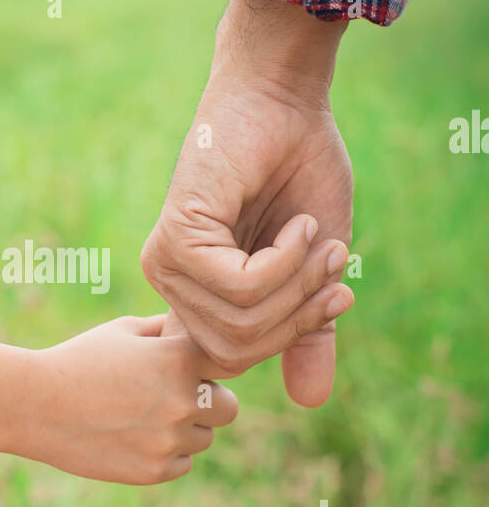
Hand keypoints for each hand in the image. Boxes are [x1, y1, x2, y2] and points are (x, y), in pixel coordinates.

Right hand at [29, 314, 237, 484]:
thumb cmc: (78, 360)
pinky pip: (181, 463)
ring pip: (203, 438)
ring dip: (184, 430)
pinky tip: (134, 438)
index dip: (208, 367)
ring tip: (142, 417)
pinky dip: (166, 454)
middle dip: (207, 402)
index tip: (189, 368)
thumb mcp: (124, 331)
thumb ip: (168, 331)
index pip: (227, 365)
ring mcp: (171, 440)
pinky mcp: (155, 471)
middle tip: (173, 398)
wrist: (35, 406)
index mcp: (180, 359)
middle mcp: (183, 401)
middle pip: (228, 408)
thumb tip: (199, 329)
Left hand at [141, 0, 354, 406]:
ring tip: (315, 236)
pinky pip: (239, 288)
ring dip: (297, 283)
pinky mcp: (175, 239)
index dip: (294, 336)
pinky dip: (282, 261)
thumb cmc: (296, 172)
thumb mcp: (311, 268)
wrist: (281, 104)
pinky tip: (293, 223)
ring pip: (240, 323)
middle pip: (238, 351)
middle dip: (299, 315)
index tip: (340, 294)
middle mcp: (172, 285)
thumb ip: (305, 331)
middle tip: (333, 261)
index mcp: (198, 294)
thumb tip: (311, 402)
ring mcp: (167, 264)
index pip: (237, 358)